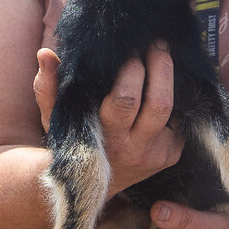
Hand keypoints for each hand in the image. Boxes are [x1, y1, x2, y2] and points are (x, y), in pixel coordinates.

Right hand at [35, 42, 183, 194]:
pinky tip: (165, 81)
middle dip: (160, 67)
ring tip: (163, 54)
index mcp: (107, 138)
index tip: (129, 49)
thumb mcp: (55, 119)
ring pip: (175, 110)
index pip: (125, 101)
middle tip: (155, 44)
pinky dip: (177, 97)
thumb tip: (45, 55)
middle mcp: (135, 149)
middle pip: (159, 104)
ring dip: (171, 77)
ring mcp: (157, 153)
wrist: (92, 184)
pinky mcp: (173, 154)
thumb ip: (47, 88)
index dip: (131, 71)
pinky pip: (182, 120)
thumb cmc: (75, 140)